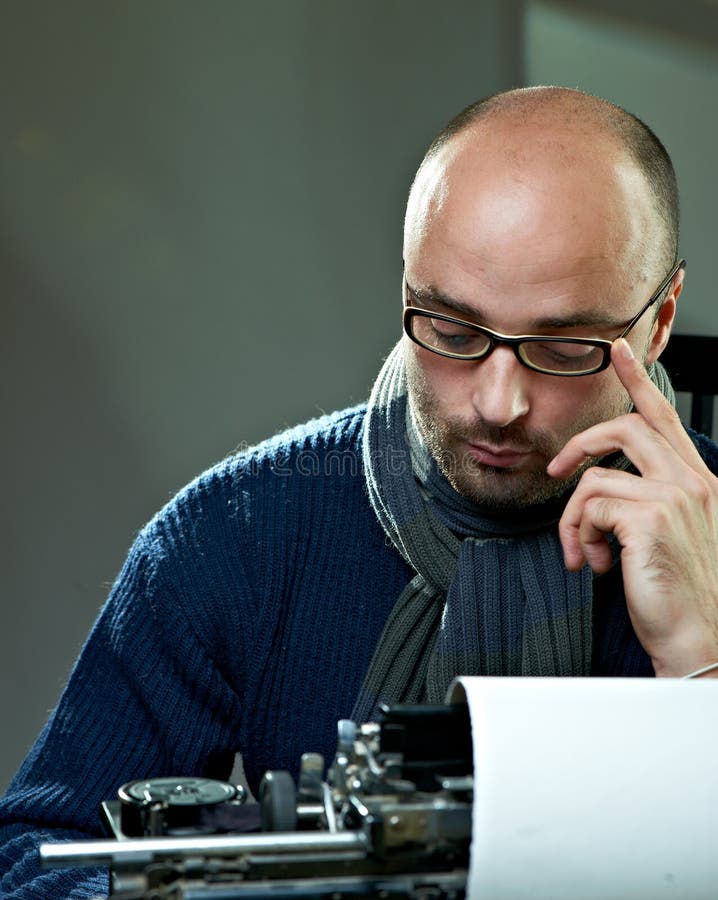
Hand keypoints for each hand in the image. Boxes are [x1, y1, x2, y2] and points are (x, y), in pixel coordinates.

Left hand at [547, 338, 717, 676]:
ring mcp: (674, 498)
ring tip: (583, 553)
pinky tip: (591, 564)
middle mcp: (692, 482)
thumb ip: (644, 503)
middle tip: (557, 468)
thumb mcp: (666, 538)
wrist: (698, 643)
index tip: (617, 351)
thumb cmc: (678, 596)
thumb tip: (597, 493)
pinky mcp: (650, 519)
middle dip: (580, 444)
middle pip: (625, 427)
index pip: (664, 418)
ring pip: (594, 477)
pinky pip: (588, 507)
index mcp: (698, 483)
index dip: (637, 381)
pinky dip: (577, 537)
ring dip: (573, 519)